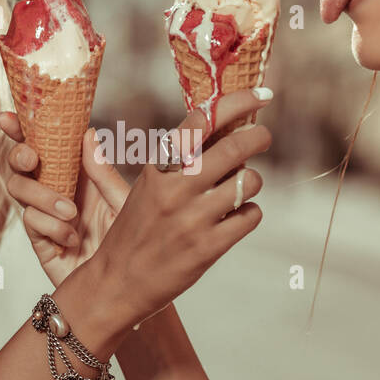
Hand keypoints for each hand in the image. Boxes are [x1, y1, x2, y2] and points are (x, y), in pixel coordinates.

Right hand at [0, 113, 128, 286]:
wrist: (127, 285)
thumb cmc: (132, 242)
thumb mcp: (123, 203)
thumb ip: (103, 173)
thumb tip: (88, 134)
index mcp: (78, 174)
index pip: (47, 145)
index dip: (24, 129)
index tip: (8, 117)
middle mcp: (57, 190)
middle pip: (21, 163)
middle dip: (19, 155)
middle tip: (33, 159)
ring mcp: (45, 215)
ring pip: (18, 189)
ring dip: (42, 196)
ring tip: (71, 213)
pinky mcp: (39, 241)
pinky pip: (30, 221)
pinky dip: (50, 226)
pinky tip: (71, 239)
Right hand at [87, 89, 272, 328]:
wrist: (117, 283)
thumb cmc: (133, 232)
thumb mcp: (143, 187)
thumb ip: (174, 157)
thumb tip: (206, 120)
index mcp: (158, 167)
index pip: (202, 121)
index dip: (237, 102)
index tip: (261, 95)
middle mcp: (175, 188)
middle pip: (235, 147)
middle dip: (258, 136)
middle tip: (263, 136)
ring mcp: (193, 219)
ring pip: (247, 181)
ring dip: (250, 182)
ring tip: (237, 190)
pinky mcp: (208, 247)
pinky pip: (250, 216)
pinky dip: (249, 214)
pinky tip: (235, 219)